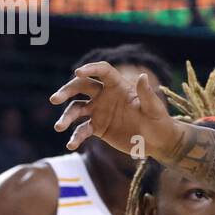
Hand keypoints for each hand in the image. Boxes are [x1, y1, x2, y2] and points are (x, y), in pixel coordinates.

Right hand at [50, 62, 176, 157]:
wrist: (157, 141)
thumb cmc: (159, 121)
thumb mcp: (154, 109)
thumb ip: (147, 94)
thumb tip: (143, 75)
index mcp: (119, 86)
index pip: (102, 71)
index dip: (90, 69)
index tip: (78, 72)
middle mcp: (105, 96)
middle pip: (81, 87)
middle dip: (67, 91)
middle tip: (55, 99)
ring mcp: (99, 111)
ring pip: (76, 109)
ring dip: (66, 117)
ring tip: (59, 127)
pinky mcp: (98, 128)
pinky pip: (82, 130)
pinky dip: (75, 137)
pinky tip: (71, 145)